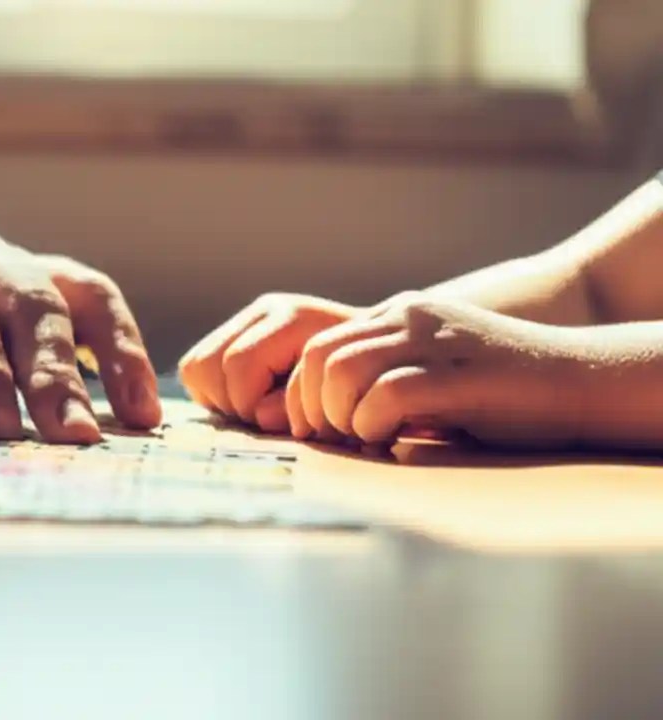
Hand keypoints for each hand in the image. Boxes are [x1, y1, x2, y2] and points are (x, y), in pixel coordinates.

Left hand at [0, 205, 161, 443]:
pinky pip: (82, 300)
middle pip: (22, 295)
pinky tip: (136, 401)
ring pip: (68, 290)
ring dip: (108, 352)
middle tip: (70, 440)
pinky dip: (115, 344)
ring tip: (134, 419)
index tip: (1, 429)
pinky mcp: (20, 279)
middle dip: (50, 371)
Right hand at [178, 293, 357, 431]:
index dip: (251, 405)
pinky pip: (196, 369)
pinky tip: (248, 401)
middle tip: (267, 419)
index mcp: (293, 317)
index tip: (286, 423)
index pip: (238, 364)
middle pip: (208, 364)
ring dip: (220, 399)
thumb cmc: (365, 387)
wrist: (381, 361)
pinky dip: (214, 393)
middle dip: (232, 404)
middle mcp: (265, 310)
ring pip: (196, 366)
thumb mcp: (340, 400)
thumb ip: (299, 405)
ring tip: (257, 410)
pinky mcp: (234, 334)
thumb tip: (262, 414)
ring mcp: (247, 319)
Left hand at [286, 292, 588, 446]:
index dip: (304, 394)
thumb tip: (328, 421)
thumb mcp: (433, 373)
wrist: (583, 381)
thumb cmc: (504, 394)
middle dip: (312, 407)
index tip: (319, 431)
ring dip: (340, 416)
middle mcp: (409, 318)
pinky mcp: (456, 373)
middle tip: (334, 440)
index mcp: (400, 315)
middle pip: (319, 356)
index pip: (318, 346)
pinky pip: (385, 395)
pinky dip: (373, 425)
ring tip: (364, 439)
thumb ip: (385, 380)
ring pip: (342, 371)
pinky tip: (391, 442)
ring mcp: (433, 341)